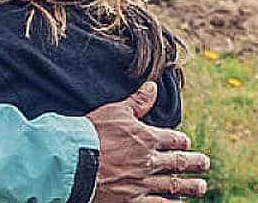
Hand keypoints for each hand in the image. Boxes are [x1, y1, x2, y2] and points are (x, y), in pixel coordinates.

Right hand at [90, 82, 209, 201]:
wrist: (72, 160)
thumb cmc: (91, 133)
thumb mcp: (114, 111)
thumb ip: (137, 102)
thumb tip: (153, 87)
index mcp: (146, 138)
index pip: (173, 139)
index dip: (182, 140)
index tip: (186, 142)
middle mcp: (149, 161)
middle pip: (179, 162)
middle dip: (195, 162)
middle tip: (205, 163)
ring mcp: (143, 182)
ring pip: (175, 185)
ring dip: (191, 186)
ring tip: (201, 186)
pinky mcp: (134, 200)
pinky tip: (179, 202)